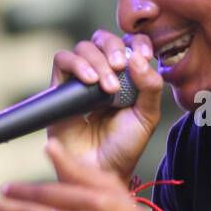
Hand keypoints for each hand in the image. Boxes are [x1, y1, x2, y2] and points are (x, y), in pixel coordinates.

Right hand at [47, 30, 163, 182]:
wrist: (100, 170)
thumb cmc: (124, 147)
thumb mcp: (147, 117)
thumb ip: (150, 87)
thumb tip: (138, 58)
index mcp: (127, 77)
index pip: (130, 44)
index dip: (138, 41)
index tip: (145, 54)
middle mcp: (103, 74)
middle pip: (103, 39)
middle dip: (113, 47)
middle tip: (121, 66)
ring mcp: (80, 80)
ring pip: (83, 48)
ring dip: (97, 61)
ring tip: (107, 87)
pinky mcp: (60, 89)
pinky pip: (61, 61)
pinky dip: (76, 64)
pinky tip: (90, 82)